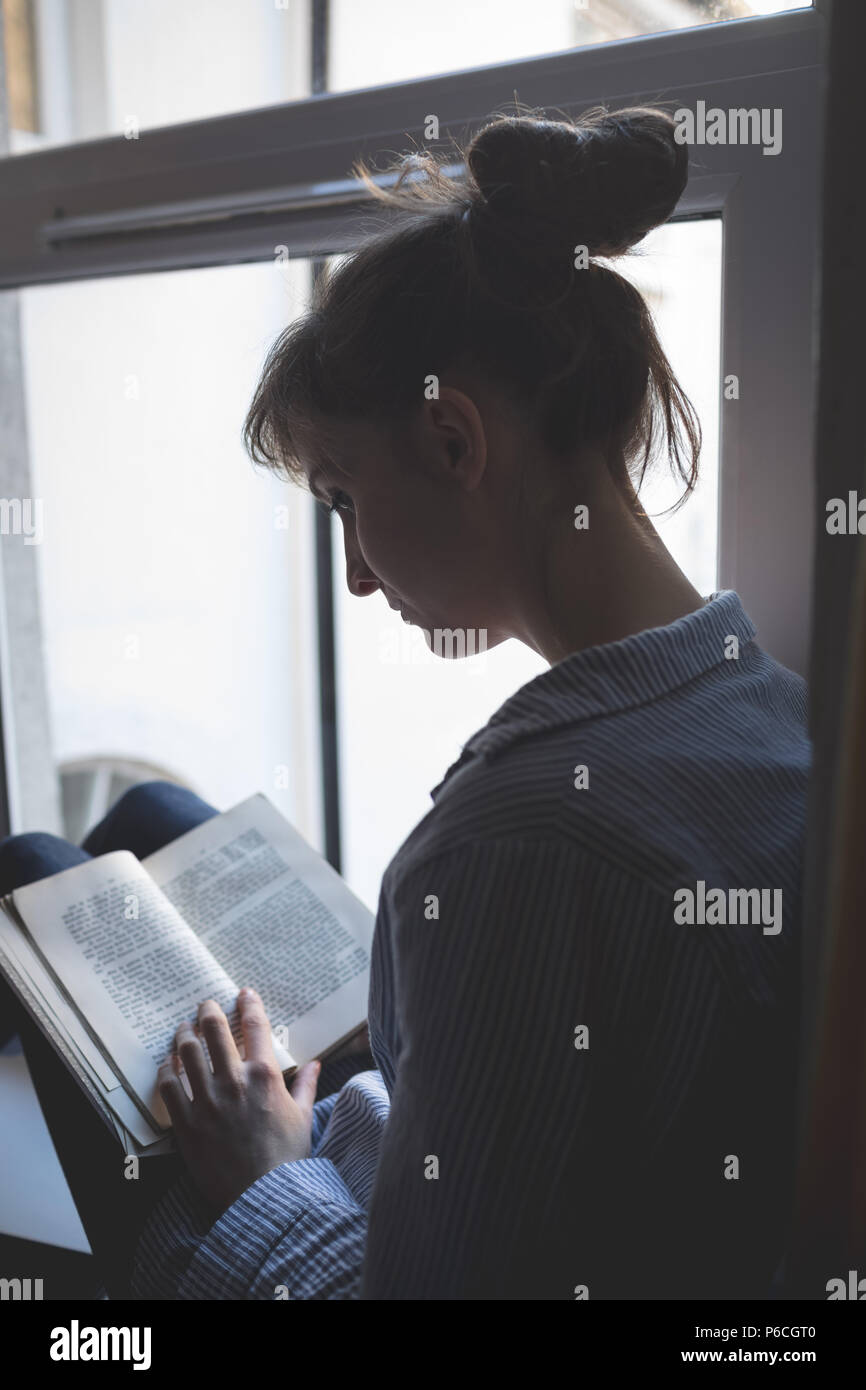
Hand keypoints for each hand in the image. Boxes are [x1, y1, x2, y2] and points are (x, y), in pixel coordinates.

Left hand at [157, 987, 319, 1214]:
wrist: (262, 1197)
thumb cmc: (287, 1158)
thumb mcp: (303, 1117)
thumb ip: (306, 1085)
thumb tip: (314, 1063)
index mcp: (265, 1075)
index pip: (255, 1025)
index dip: (249, 1003)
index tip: (243, 993)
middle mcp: (234, 1081)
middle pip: (214, 1030)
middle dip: (208, 1010)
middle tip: (204, 1004)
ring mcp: (207, 1100)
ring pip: (188, 1052)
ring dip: (184, 1034)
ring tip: (184, 1029)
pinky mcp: (186, 1122)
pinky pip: (169, 1086)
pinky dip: (167, 1069)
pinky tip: (169, 1064)